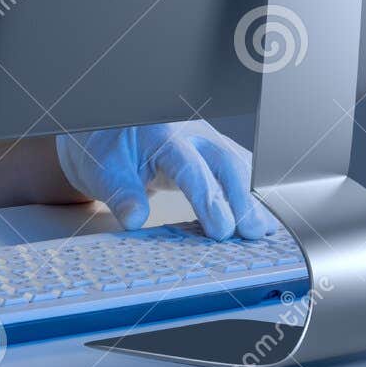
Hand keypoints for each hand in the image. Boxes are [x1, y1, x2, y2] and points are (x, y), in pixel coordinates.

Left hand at [55, 120, 273, 239]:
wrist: (104, 133)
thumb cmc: (105, 149)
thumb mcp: (102, 171)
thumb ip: (120, 193)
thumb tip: (134, 218)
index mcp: (161, 135)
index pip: (191, 168)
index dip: (208, 199)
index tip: (221, 229)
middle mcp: (189, 134)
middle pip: (226, 163)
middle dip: (242, 199)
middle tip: (251, 233)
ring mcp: (204, 141)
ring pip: (238, 165)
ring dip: (252, 198)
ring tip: (263, 230)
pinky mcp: (210, 153)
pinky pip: (236, 170)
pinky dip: (249, 193)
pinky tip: (259, 216)